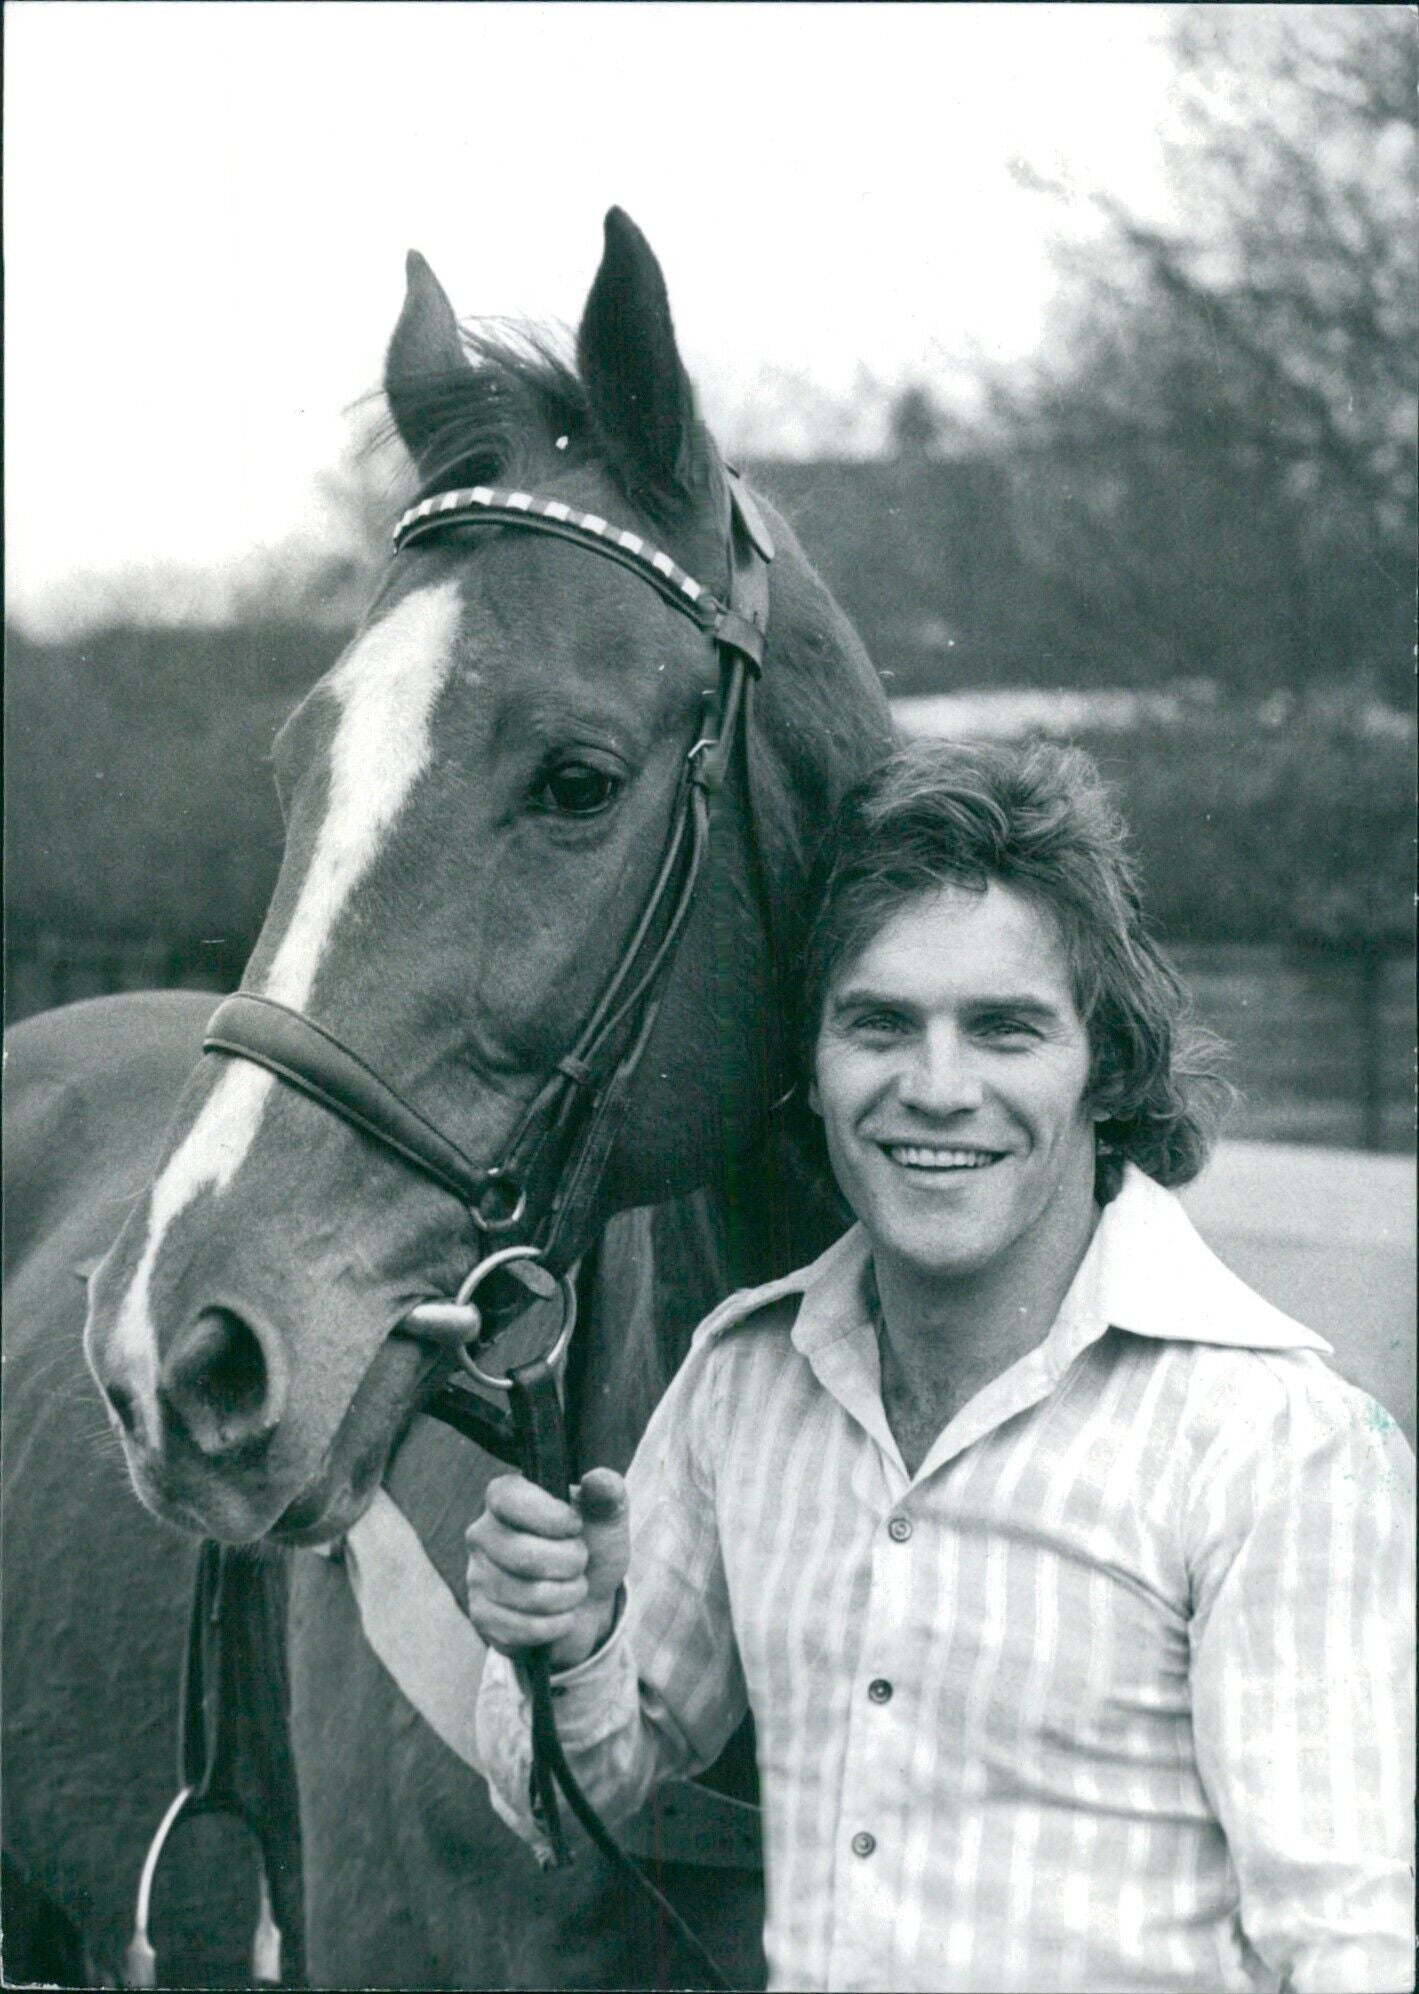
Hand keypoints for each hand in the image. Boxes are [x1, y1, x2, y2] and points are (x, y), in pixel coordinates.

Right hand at [465, 1467, 629, 1670]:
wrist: (590, 1601)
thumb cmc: (593, 1548)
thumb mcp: (608, 1517)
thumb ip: (608, 1493)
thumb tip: (599, 1480)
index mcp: (506, 1497)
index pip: (507, 1499)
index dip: (548, 1516)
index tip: (576, 1525)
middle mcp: (483, 1534)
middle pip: (524, 1555)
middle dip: (571, 1563)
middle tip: (581, 1561)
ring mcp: (478, 1577)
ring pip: (529, 1595)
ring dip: (569, 1596)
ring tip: (574, 1587)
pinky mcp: (482, 1617)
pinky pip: (523, 1628)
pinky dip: (557, 1625)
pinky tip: (562, 1615)